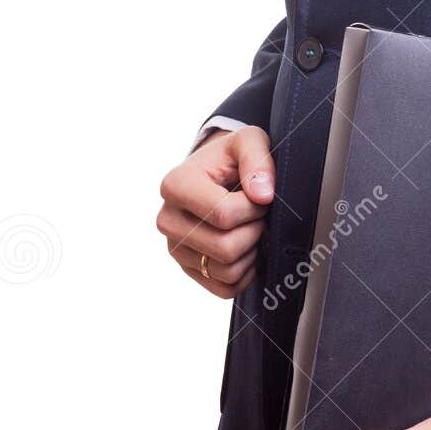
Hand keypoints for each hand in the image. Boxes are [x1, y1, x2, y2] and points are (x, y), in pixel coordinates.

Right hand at [156, 125, 274, 299]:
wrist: (216, 173)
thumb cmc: (231, 158)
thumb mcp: (248, 141)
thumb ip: (258, 159)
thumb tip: (263, 194)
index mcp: (175, 186)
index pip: (223, 215)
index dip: (255, 208)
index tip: (259, 194)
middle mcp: (168, 221)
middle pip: (226, 248)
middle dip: (255, 230)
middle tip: (257, 213)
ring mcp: (175, 249)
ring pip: (227, 271)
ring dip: (252, 251)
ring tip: (250, 226)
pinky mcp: (188, 270)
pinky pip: (226, 288)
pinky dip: (246, 272)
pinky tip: (247, 247)